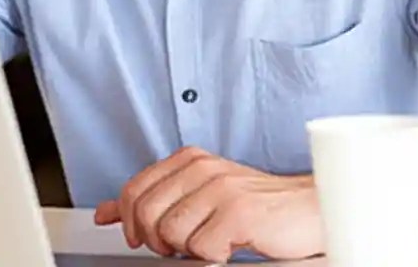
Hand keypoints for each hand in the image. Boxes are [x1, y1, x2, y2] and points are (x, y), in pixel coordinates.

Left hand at [93, 146, 322, 262]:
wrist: (310, 209)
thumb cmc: (259, 206)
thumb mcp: (200, 193)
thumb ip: (155, 199)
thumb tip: (107, 211)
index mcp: (190, 160)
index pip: (134, 190)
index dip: (130, 221)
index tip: (139, 236)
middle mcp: (203, 169)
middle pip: (146, 213)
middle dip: (156, 239)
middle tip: (180, 245)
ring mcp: (221, 189)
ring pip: (171, 233)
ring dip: (189, 249)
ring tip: (211, 242)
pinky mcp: (239, 213)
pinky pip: (202, 249)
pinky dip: (214, 256)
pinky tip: (231, 245)